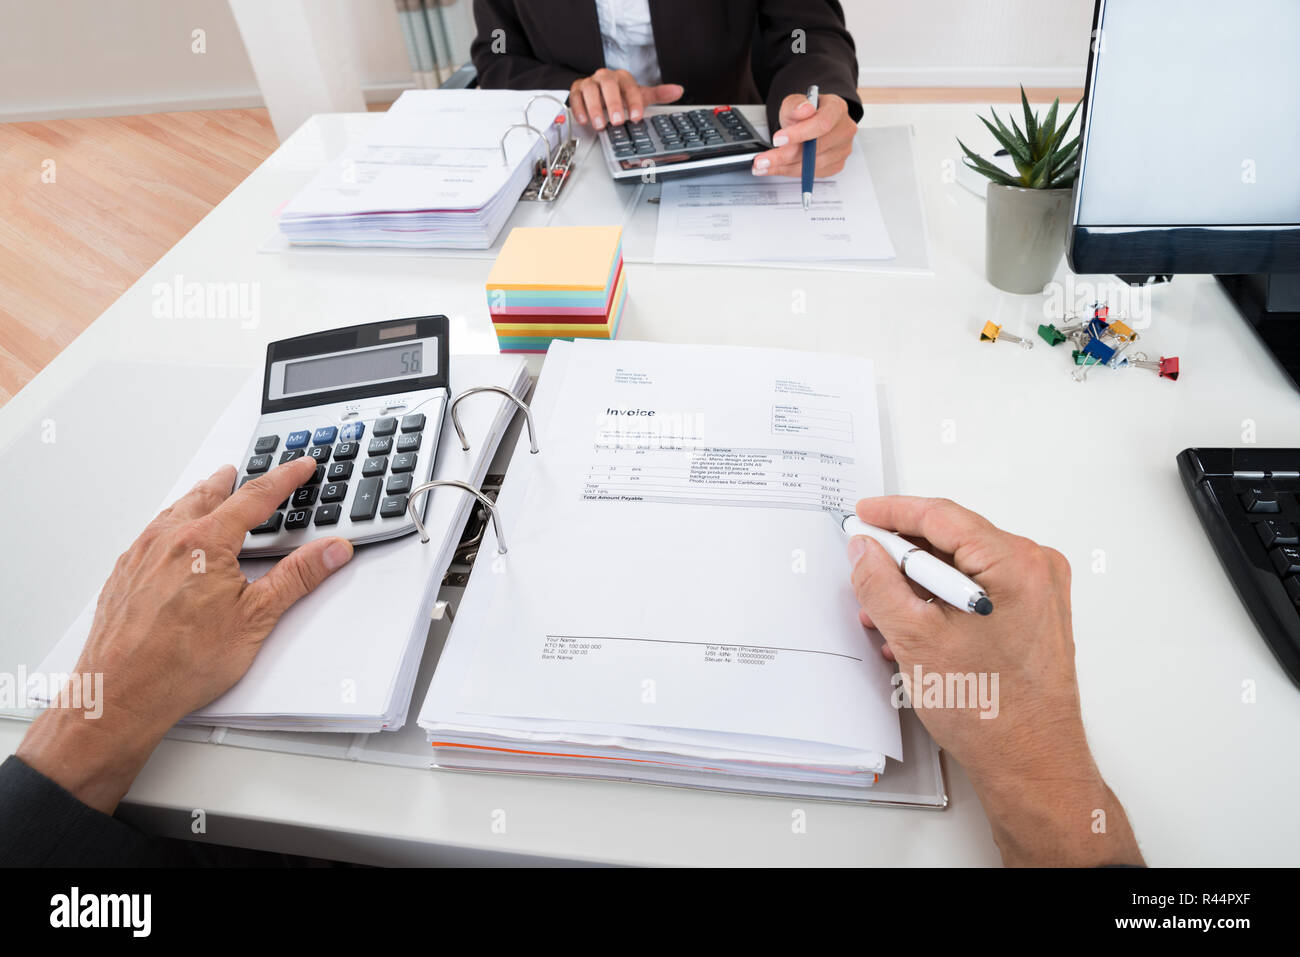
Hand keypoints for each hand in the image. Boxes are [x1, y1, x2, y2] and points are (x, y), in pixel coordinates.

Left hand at [16, 457, 352, 813]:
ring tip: (212, 494)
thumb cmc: (179, 663)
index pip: (255, 497)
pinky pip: (151, 534)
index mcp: (205, 542)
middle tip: (247, 470)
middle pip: (208, 495)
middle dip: (233, 481)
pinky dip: (171, 523)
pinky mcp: (123, 576)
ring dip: (199, 497)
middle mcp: (168, 540)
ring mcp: (140, 556)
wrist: (121, 695)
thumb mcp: (257, 617)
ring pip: (175, 511)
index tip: (300, 466)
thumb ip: (298, 576)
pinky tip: (174, 538)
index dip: (284, 478)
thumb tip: (331, 550)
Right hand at [568, 68, 682, 128]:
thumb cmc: (619, 95)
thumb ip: (658, 95)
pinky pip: (575, 97)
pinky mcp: (577, 90)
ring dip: (594, 108)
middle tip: (616, 121)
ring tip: (599, 124)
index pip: (630, 87)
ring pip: (590, 90)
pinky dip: (578, 108)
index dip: (633, 102)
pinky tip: (584, 120)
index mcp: (622, 77)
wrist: (599, 91)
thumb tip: (678, 90)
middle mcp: (605, 77)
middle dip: (613, 103)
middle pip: (608, 85)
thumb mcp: (639, 95)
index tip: (636, 117)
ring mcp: (590, 83)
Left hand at [752, 92, 856, 177]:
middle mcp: (844, 130)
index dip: (799, 134)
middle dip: (785, 156)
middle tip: (762, 160)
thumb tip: (804, 110)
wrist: (811, 122)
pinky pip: (813, 174)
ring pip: (813, 166)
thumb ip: (796, 105)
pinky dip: (790, 172)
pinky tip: (775, 168)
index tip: (777, 140)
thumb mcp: (794, 103)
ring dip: (784, 168)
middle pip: (816, 148)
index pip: (822, 124)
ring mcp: (842, 149)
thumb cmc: (805, 112)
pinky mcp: (836, 165)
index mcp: (837, 109)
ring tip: (763, 165)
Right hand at [847, 496, 1142, 865]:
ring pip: (962, 567)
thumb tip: (864, 551)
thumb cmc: (993, 712)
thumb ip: (881, 584)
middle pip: (953, 539)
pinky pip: (977, 590)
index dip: (893, 513)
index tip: (863, 516)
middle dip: (902, 555)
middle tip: (864, 563)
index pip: (942, 516)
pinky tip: (913, 627)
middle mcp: (1035, 570)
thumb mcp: (915, 639)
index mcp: (1015, 564)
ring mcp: (1038, 593)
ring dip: (917, 583)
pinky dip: (941, 601)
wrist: (1031, 763)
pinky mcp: (1033, 615)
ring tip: (883, 610)